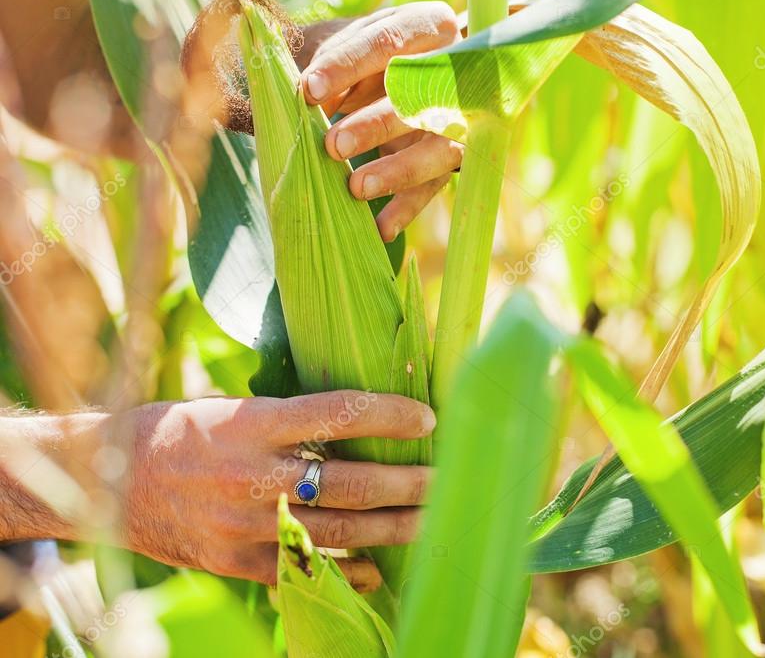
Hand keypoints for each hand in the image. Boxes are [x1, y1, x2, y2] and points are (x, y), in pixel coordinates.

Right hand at [109, 391, 434, 586]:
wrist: (102, 480)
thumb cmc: (174, 431)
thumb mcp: (230, 408)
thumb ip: (289, 420)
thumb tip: (361, 424)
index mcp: (251, 423)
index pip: (341, 412)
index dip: (392, 415)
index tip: (428, 417)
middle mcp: (251, 473)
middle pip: (352, 480)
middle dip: (409, 482)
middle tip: (447, 477)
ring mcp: (244, 524)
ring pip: (339, 529)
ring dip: (393, 527)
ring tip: (430, 518)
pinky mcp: (234, 562)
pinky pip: (303, 569)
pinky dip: (346, 570)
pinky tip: (378, 568)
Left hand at [300, 2, 463, 241]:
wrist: (419, 73)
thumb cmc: (372, 55)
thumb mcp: (352, 45)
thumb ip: (332, 60)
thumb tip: (304, 91)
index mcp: (428, 26)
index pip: (390, 41)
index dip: (349, 65)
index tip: (309, 90)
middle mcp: (456, 69)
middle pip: (420, 98)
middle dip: (375, 124)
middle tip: (332, 146)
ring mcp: (463, 117)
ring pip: (439, 148)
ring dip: (397, 170)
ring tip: (355, 189)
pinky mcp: (457, 156)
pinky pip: (435, 186)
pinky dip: (406, 210)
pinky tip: (379, 229)